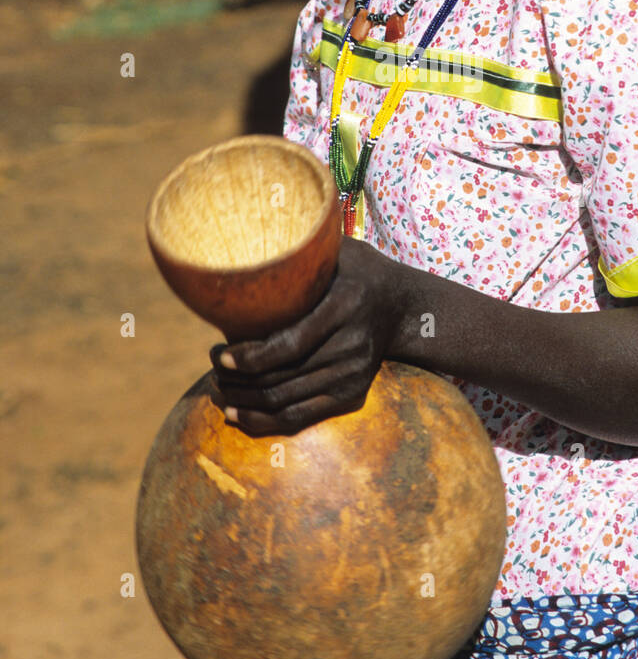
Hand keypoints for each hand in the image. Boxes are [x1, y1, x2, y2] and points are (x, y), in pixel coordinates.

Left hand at [209, 236, 405, 436]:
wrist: (404, 307)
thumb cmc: (360, 270)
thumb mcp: (341, 250)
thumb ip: (306, 249)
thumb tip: (252, 237)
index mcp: (345, 305)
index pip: (291, 343)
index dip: (251, 356)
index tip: (219, 354)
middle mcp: (351, 345)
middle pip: (282, 376)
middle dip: (237, 377)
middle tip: (212, 363)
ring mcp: (353, 374)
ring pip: (284, 400)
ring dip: (243, 399)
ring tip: (218, 385)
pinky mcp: (352, 394)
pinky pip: (299, 418)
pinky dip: (263, 421)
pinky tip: (235, 414)